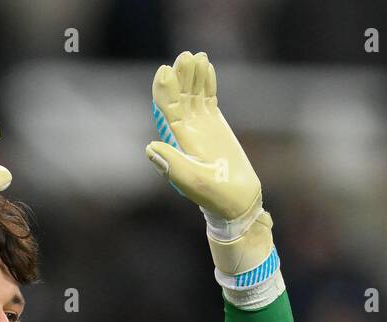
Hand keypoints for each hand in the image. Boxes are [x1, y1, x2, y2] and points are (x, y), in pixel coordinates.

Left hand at [145, 51, 261, 235]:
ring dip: (193, 75)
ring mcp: (198, 125)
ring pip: (192, 94)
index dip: (164, 91)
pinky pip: (208, 98)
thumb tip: (150, 147)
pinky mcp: (214, 124)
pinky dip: (207, 83)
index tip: (165, 72)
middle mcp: (183, 130)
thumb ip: (172, 164)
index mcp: (175, 141)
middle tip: (185, 57)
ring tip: (197, 57)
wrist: (237, 199)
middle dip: (181, 77)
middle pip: (178, 96)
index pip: (166, 110)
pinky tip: (207, 66)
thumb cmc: (214, 195)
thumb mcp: (193, 181)